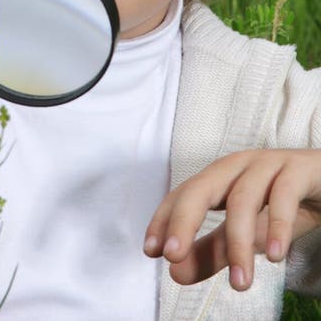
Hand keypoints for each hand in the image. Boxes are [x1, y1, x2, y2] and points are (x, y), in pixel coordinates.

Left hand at [143, 149, 320, 289]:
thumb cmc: (283, 203)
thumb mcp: (246, 232)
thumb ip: (212, 251)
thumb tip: (175, 273)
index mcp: (220, 177)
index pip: (183, 194)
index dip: (164, 219)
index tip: (151, 250)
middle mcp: (238, 166)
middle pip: (202, 187)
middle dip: (184, 221)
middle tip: (173, 257)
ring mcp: (268, 164)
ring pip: (243, 199)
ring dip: (238, 243)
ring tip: (240, 284)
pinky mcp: (299, 170)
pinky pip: (284, 196)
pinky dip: (277, 226)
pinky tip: (274, 257)